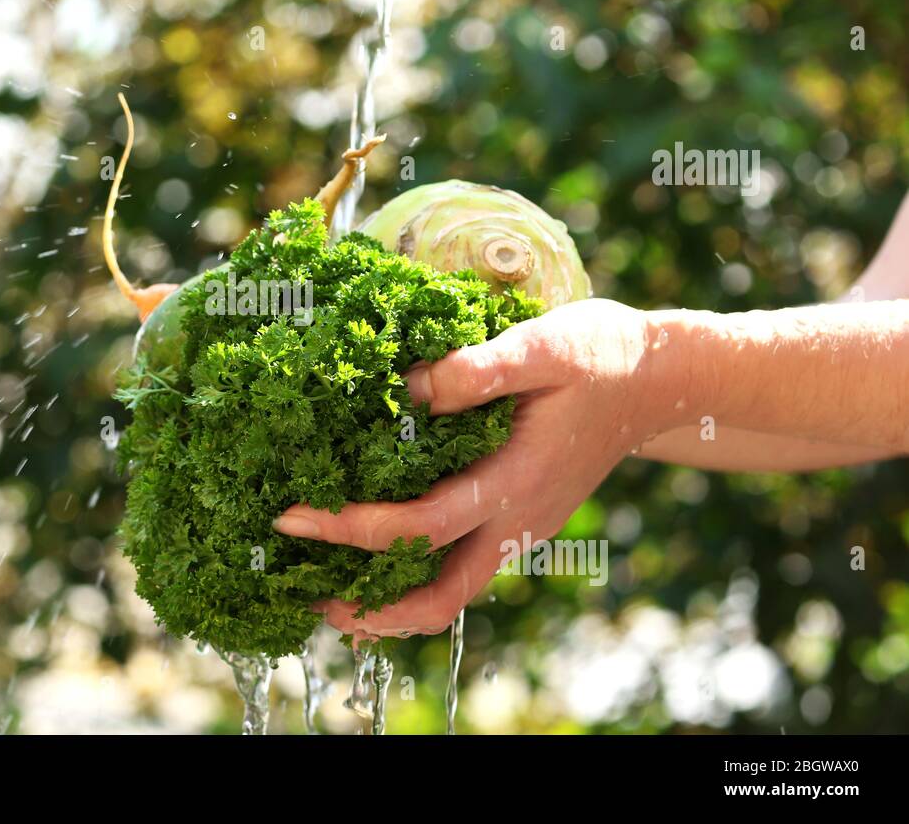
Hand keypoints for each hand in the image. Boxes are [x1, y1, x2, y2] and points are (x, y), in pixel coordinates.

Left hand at [274, 298, 673, 638]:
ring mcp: (522, 526)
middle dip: (371, 608)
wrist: (660, 379)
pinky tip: (384, 550)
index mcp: (515, 482)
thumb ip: (477, 371)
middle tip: (307, 594)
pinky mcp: (522, 517)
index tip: (292, 518)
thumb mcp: (542, 345)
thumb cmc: (601, 354)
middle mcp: (518, 520)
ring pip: (453, 592)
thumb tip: (407, 391)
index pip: (420, 528)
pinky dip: (420, 572)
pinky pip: (464, 564)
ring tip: (334, 590)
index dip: (351, 529)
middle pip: (439, 598)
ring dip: (393, 601)